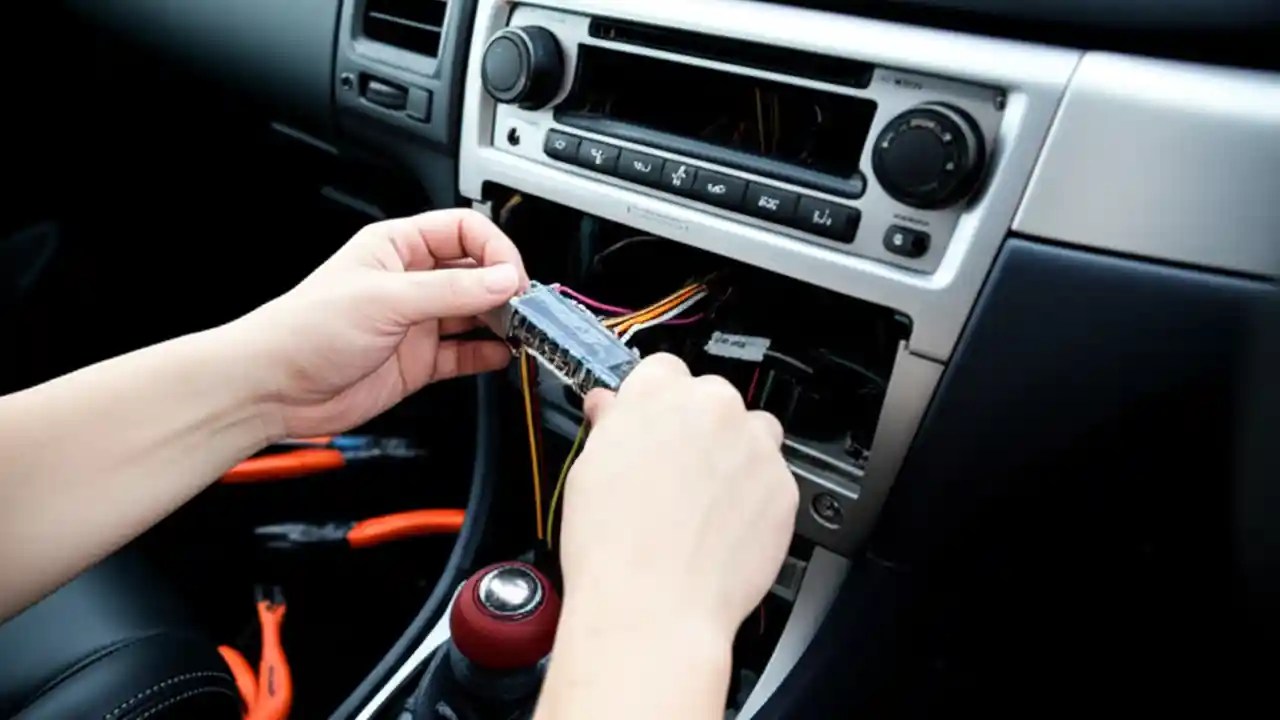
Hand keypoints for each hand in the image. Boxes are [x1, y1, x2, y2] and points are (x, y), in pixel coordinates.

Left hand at [234, 209, 527, 436]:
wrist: (273, 387)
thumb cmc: (305, 330)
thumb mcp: (385, 300)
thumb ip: (450, 291)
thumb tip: (502, 280)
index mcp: (398, 247)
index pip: (464, 231)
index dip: (495, 250)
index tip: (512, 277)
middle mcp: (411, 281)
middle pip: (477, 273)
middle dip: (504, 288)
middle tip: (524, 309)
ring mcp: (416, 322)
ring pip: (475, 314)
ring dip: (501, 322)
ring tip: (521, 332)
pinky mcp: (418, 361)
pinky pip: (465, 353)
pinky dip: (487, 354)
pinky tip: (502, 355)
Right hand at [559, 353, 797, 642]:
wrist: (654, 607)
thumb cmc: (612, 547)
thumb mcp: (588, 470)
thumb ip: (612, 426)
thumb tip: (612, 409)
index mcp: (658, 392)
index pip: (664, 370)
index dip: (656, 403)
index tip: (653, 426)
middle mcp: (712, 407)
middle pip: (713, 399)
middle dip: (699, 430)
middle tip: (675, 474)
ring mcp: (755, 445)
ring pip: (753, 434)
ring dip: (735, 454)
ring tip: (706, 502)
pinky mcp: (785, 487)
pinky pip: (773, 479)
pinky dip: (756, 497)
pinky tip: (724, 528)